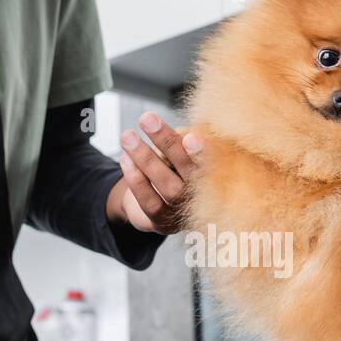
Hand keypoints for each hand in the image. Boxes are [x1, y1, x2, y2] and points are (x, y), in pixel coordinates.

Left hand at [105, 112, 202, 233]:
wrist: (156, 202)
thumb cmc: (174, 168)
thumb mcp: (185, 151)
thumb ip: (187, 140)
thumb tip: (184, 125)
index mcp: (215, 175)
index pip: (214, 163)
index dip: (203, 153)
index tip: (190, 137)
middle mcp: (203, 196)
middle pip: (188, 171)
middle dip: (167, 143)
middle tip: (147, 119)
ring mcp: (183, 211)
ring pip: (167, 186)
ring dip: (145, 158)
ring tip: (128, 136)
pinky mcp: (162, 221)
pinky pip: (149, 201)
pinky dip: (136, 179)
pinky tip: (125, 159)